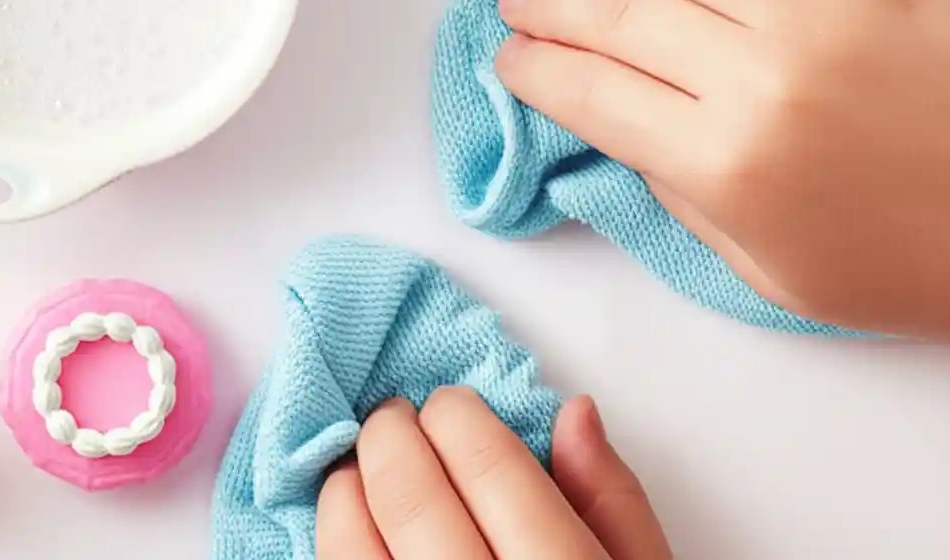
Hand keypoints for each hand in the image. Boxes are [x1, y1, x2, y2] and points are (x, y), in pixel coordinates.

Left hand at [315, 387, 669, 558]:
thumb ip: (616, 506)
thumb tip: (572, 416)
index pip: (494, 474)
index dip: (459, 421)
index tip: (449, 405)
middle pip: (414, 504)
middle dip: (392, 440)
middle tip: (392, 420)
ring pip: (354, 553)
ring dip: (346, 494)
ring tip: (356, 472)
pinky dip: (333, 553)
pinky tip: (346, 536)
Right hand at [494, 0, 949, 338]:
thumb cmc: (895, 266)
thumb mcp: (763, 270)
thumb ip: (680, 196)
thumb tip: (621, 130)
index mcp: (727, 164)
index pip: (592, 94)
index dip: (534, 70)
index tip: (509, 60)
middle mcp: (763, 78)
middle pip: (619, 17)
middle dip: (549, 4)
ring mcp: (822, 17)